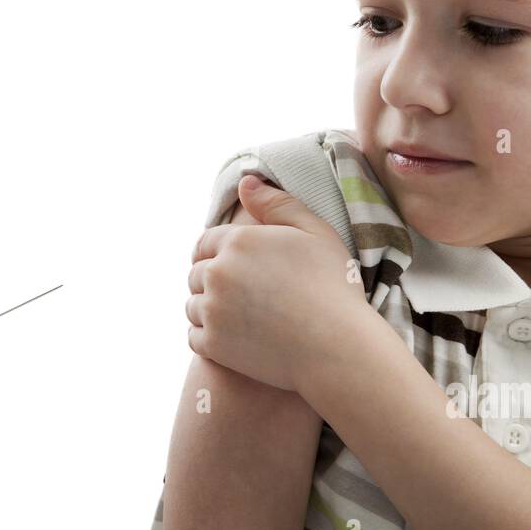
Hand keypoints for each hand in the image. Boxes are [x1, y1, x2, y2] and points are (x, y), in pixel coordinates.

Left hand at [185, 174, 374, 393]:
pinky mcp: (213, 345)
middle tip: (241, 295)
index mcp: (237, 241)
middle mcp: (217, 273)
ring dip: (208, 310)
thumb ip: (277, 203)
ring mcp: (212, 311)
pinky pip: (194, 338)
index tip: (231, 266)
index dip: (216, 253)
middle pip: (196, 274)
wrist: (337, 347)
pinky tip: (233, 340)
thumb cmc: (333, 287)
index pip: (205, 243)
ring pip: (193, 306)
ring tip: (238, 317)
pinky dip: (209, 338)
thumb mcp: (315, 232)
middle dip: (213, 281)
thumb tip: (245, 182)